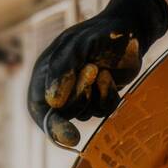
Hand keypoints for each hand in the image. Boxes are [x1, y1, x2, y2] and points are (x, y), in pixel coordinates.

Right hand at [27, 0, 167, 146]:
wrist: (127, 28)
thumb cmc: (98, 33)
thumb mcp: (77, 45)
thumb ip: (63, 70)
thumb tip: (52, 102)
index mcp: (45, 73)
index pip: (39, 108)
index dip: (52, 126)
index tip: (69, 138)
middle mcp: (60, 87)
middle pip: (64, 114)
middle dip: (80, 94)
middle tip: (92, 69)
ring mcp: (81, 94)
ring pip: (85, 113)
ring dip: (95, 94)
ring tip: (100, 68)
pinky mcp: (100, 97)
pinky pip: (103, 110)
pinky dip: (108, 95)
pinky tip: (109, 75)